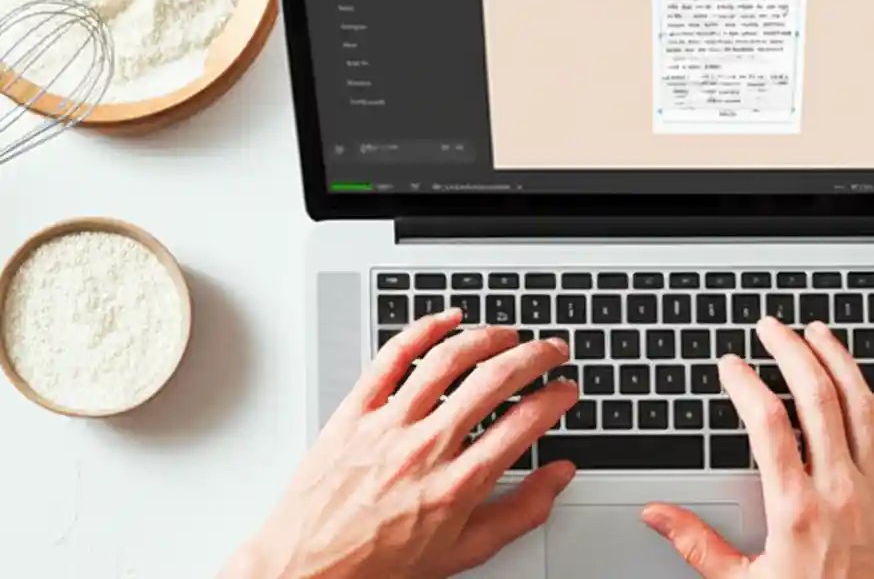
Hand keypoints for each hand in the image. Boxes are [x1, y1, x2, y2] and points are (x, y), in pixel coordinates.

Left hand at [220, 309, 578, 578]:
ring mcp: (387, 425)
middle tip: (552, 350)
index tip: (566, 390)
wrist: (306, 569)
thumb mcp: (463, 552)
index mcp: (456, 486)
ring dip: (487, 337)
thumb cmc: (378, 565)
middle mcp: (424, 449)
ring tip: (508, 334)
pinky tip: (446, 320)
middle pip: (493, 380)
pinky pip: (391, 357)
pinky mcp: (354, 411)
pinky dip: (423, 329)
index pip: (523, 424)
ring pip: (446, 360)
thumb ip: (521, 513)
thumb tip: (558, 477)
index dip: (556, 398)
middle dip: (535, 356)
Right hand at [642, 317, 873, 578]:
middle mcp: (839, 489)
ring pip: (861, 404)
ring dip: (838, 359)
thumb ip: (698, 545)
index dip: (747, 385)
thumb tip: (657, 515)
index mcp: (796, 510)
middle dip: (790, 351)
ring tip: (817, 332)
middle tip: (770, 329)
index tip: (732, 366)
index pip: (768, 425)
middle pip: (816, 398)